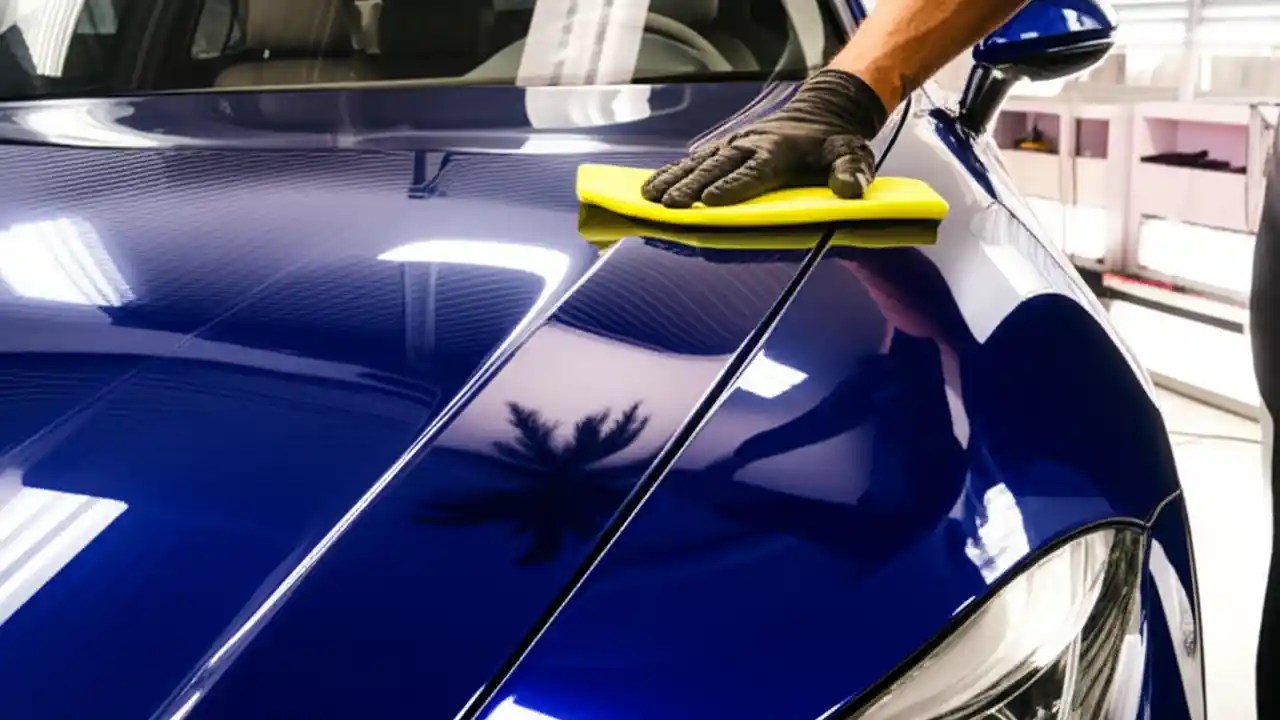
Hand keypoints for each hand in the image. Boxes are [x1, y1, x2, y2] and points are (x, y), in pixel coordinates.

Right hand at [642, 69, 888, 208]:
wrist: (822, 111)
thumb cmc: (834, 142)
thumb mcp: (852, 154)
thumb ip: (851, 171)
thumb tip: (850, 188)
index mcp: (778, 150)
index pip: (753, 170)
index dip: (732, 186)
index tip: (709, 201)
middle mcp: (750, 144)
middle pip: (717, 167)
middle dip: (692, 187)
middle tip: (671, 206)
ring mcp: (733, 144)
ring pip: (698, 162)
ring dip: (673, 180)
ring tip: (649, 197)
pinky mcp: (723, 147)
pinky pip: (693, 160)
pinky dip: (671, 172)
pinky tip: (651, 187)